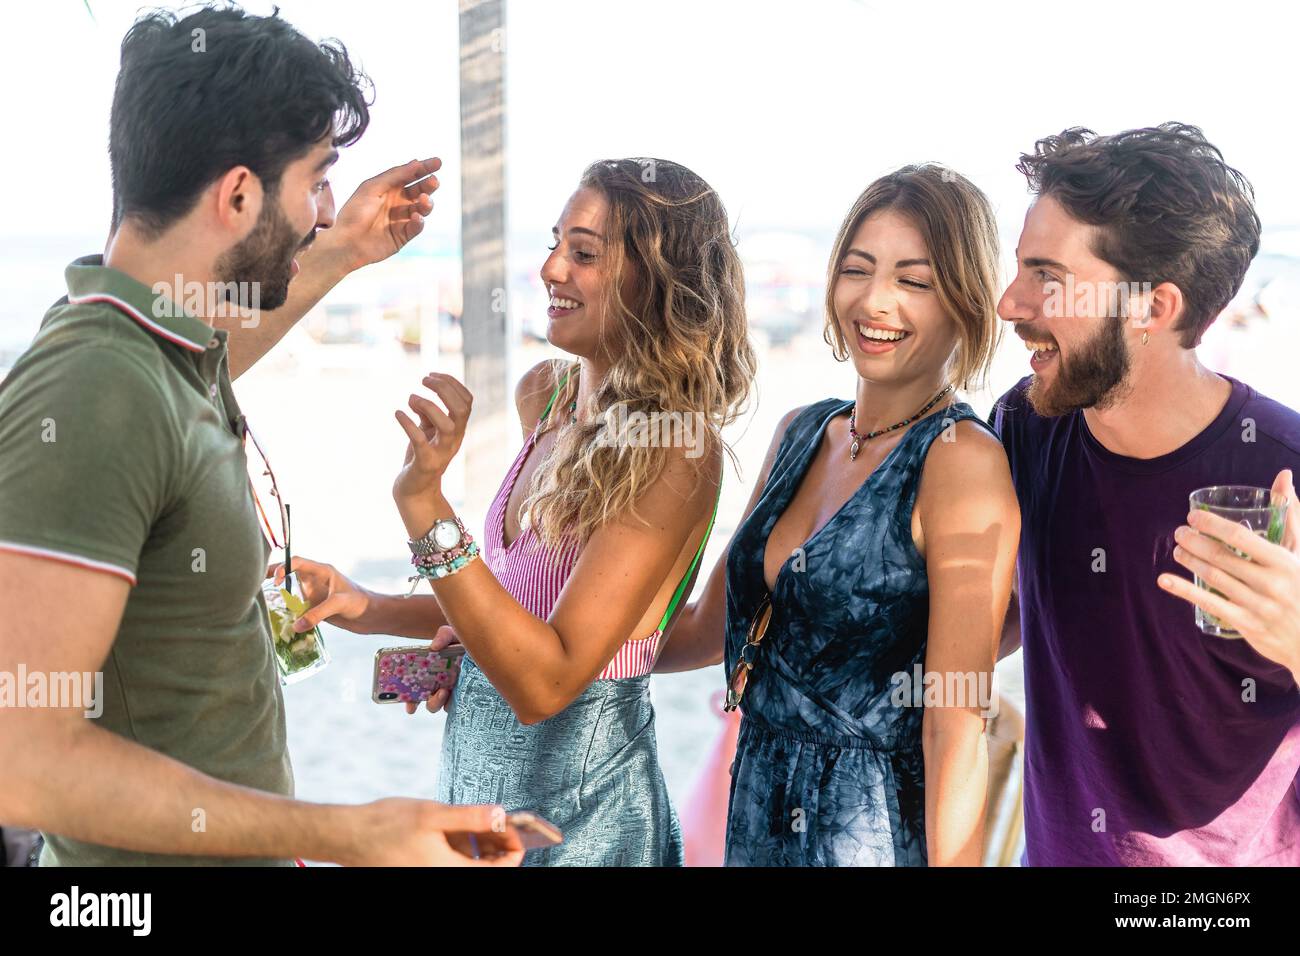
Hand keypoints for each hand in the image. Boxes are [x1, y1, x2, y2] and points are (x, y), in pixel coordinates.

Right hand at [270, 557, 370, 633]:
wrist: (372, 617)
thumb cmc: (361, 603)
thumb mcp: (339, 604)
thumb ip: (317, 613)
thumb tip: (296, 626)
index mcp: (322, 571)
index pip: (298, 562)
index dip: (284, 567)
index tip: (275, 580)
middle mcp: (315, 581)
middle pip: (289, 574)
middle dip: (273, 576)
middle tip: (256, 584)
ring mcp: (314, 594)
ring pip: (291, 591)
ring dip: (278, 596)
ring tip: (261, 601)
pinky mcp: (314, 608)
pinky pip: (296, 608)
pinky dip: (287, 612)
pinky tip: (277, 619)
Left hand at [312, 157, 441, 272]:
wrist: (346, 242)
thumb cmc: (354, 212)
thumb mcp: (372, 187)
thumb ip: (395, 175)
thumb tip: (416, 162)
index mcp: (388, 188)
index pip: (410, 175)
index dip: (424, 168)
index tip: (438, 162)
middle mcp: (396, 202)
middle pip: (419, 190)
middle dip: (428, 185)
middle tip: (434, 182)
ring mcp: (400, 219)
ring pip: (421, 209)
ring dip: (425, 203)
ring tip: (424, 201)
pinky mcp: (403, 236)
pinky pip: (416, 227)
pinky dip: (419, 222)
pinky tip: (417, 217)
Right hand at [344, 799, 522, 866]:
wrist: (350, 836)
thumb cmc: (386, 825)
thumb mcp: (433, 815)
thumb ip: (471, 817)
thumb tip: (503, 815)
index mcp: (450, 871)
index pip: (500, 870)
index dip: (513, 848)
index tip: (514, 826)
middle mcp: (443, 877)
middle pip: (487, 868)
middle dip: (498, 844)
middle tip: (498, 818)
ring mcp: (434, 874)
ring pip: (470, 865)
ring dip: (480, 844)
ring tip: (475, 820)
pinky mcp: (426, 869)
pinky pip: (454, 863)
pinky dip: (461, 846)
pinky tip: (454, 827)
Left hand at [393, 373, 473, 503]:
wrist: (415, 491)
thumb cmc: (421, 456)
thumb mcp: (427, 431)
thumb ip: (425, 413)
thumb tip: (415, 397)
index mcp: (457, 430)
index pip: (467, 401)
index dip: (452, 383)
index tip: (432, 375)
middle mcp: (454, 440)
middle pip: (462, 410)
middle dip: (444, 389)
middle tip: (423, 380)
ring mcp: (442, 452)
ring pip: (447, 426)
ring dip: (429, 406)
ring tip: (410, 398)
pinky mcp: (425, 463)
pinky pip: (420, 441)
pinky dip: (408, 424)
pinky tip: (398, 413)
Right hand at [405, 626, 461, 714]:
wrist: (483, 644)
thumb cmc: (464, 641)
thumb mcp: (453, 634)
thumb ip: (444, 635)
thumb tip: (434, 646)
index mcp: (431, 673)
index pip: (415, 689)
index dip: (410, 700)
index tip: (410, 707)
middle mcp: (440, 685)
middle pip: (429, 702)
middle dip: (428, 703)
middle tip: (432, 694)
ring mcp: (454, 691)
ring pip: (442, 706)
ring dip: (439, 702)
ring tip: (445, 691)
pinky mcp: (467, 694)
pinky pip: (460, 705)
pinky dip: (457, 702)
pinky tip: (461, 695)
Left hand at [1158, 469, 1299, 682]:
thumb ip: (1291, 516)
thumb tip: (1283, 476)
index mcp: (1283, 561)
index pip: (1240, 537)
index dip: (1212, 524)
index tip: (1193, 516)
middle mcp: (1270, 582)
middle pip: (1222, 557)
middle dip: (1195, 541)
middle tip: (1179, 532)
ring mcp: (1257, 604)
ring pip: (1213, 577)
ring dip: (1190, 561)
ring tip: (1177, 550)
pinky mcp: (1246, 623)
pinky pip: (1209, 603)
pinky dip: (1184, 590)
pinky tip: (1165, 580)